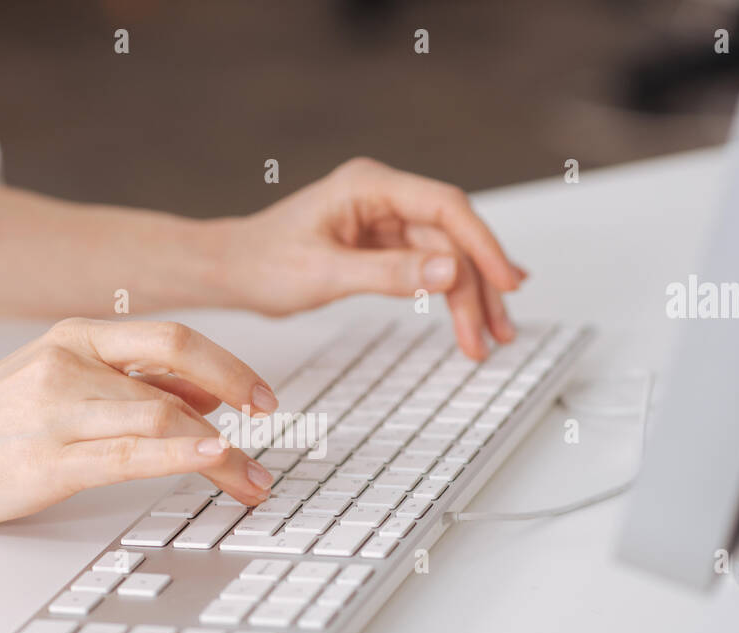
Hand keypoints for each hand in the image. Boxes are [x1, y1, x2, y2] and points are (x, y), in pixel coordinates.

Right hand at [0, 318, 278, 526]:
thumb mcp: (58, 380)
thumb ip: (128, 382)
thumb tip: (204, 394)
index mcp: (77, 337)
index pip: (173, 339)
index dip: (229, 365)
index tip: (262, 397)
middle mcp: (72, 363)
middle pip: (179, 372)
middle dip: (239, 397)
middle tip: (272, 432)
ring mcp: (60, 410)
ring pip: (164, 417)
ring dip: (223, 453)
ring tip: (253, 481)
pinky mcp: (50, 460)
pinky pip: (131, 453)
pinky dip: (182, 455)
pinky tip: (216, 458)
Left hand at [227, 157, 527, 358]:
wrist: (231, 269)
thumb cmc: (263, 264)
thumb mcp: (325, 275)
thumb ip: (389, 275)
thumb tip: (450, 274)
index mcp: (369, 186)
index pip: (444, 208)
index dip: (483, 245)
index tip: (506, 282)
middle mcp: (383, 197)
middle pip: (451, 238)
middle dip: (478, 286)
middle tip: (496, 331)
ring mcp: (384, 220)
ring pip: (444, 257)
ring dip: (467, 298)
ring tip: (486, 340)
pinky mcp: (381, 244)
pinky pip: (426, 268)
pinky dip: (446, 295)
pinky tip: (471, 313)